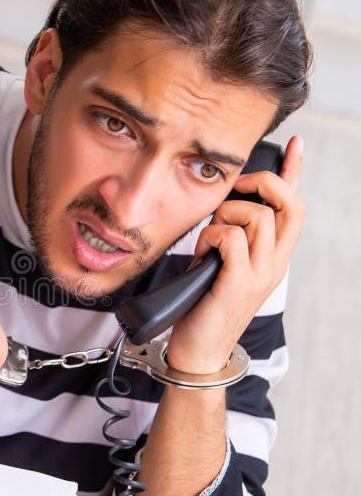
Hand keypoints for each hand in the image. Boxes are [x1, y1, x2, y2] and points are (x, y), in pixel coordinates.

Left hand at [166, 135, 305, 373]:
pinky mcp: (238, 283)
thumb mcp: (222, 266)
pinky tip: (201, 254)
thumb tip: (220, 210)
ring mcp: (261, 274)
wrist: (199, 350)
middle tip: (233, 189)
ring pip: (256, 216)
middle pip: (288, 204)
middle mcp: (275, 263)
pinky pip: (231, 238)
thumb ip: (230, 239)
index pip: (293, 207)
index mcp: (273, 257)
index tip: (295, 144)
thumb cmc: (204, 306)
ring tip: (207, 241)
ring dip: (224, 218)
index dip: (294, 172)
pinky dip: (211, 237)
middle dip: (260, 184)